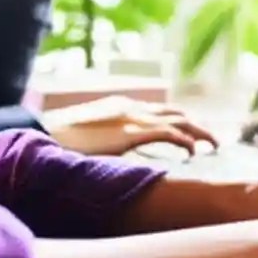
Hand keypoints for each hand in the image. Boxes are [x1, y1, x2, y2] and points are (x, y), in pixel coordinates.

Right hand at [44, 96, 217, 156]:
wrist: (43, 132)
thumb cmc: (61, 137)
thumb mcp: (90, 132)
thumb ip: (107, 135)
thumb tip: (113, 147)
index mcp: (123, 105)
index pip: (161, 110)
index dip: (181, 121)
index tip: (195, 134)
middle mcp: (132, 107)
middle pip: (177, 113)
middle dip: (198, 126)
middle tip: (213, 140)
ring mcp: (132, 118)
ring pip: (180, 120)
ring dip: (200, 132)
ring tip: (214, 145)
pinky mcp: (130, 133)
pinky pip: (168, 134)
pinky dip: (185, 142)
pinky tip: (193, 152)